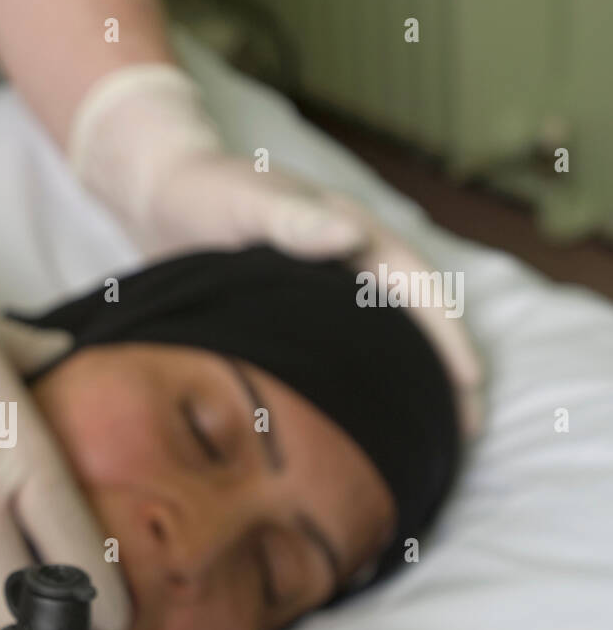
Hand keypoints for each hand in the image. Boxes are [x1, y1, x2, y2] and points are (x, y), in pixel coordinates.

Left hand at [71, 64, 480, 435]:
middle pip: (410, 321)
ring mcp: (323, 288)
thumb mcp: (245, 201)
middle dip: (440, 371)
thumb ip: (291, 218)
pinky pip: (338, 349)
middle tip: (464, 431)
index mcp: (351, 233)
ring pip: (378, 339)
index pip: (416, 286)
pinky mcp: (293, 312)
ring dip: (401, 381)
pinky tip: (352, 422)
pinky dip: (355, 381)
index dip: (445, 334)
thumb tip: (351, 236)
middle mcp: (348, 261)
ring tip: (420, 438)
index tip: (469, 380)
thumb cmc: (203, 192)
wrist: (160, 194)